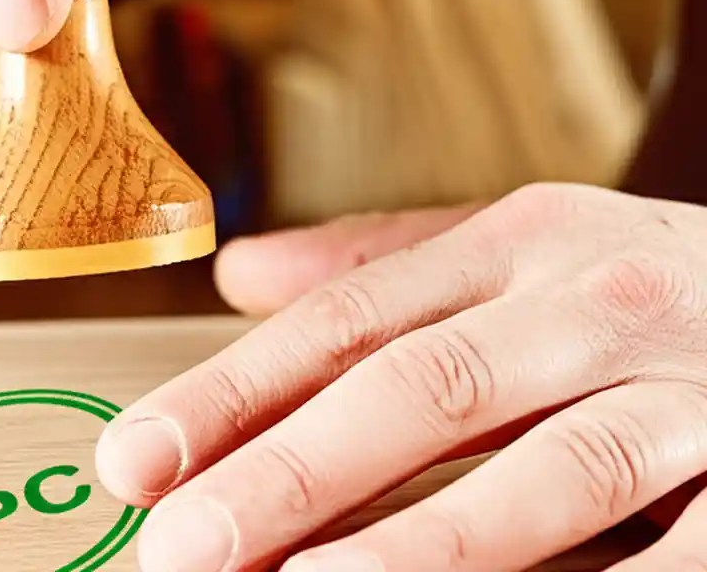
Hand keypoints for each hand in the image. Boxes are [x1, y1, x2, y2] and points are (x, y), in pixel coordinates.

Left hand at [95, 183, 706, 570]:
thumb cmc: (645, 283)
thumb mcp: (521, 246)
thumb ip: (383, 264)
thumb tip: (237, 271)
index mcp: (517, 244)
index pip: (345, 320)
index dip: (231, 391)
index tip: (135, 460)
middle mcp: (594, 303)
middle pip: (421, 388)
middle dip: (294, 473)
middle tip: (183, 544)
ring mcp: (686, 388)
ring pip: (547, 473)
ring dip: (419, 547)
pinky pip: (673, 550)